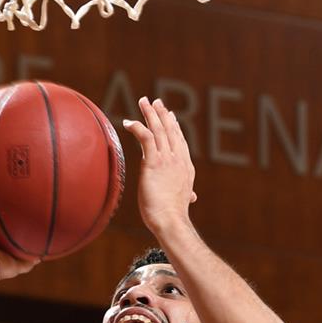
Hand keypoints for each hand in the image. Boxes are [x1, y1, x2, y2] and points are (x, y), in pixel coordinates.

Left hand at [122, 96, 197, 234]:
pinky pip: (145, 138)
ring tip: (143, 101)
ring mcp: (167, 159)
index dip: (174, 127)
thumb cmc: (174, 215)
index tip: (170, 115)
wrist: (171, 220)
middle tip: (156, 101)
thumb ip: (187, 194)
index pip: (180, 141)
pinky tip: (128, 122)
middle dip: (162, 114)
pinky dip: (137, 127)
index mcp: (186, 167)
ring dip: (150, 113)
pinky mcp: (153, 162)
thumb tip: (193, 197)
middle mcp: (178, 159)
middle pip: (170, 131)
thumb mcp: (182, 200)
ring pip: (158, 130)